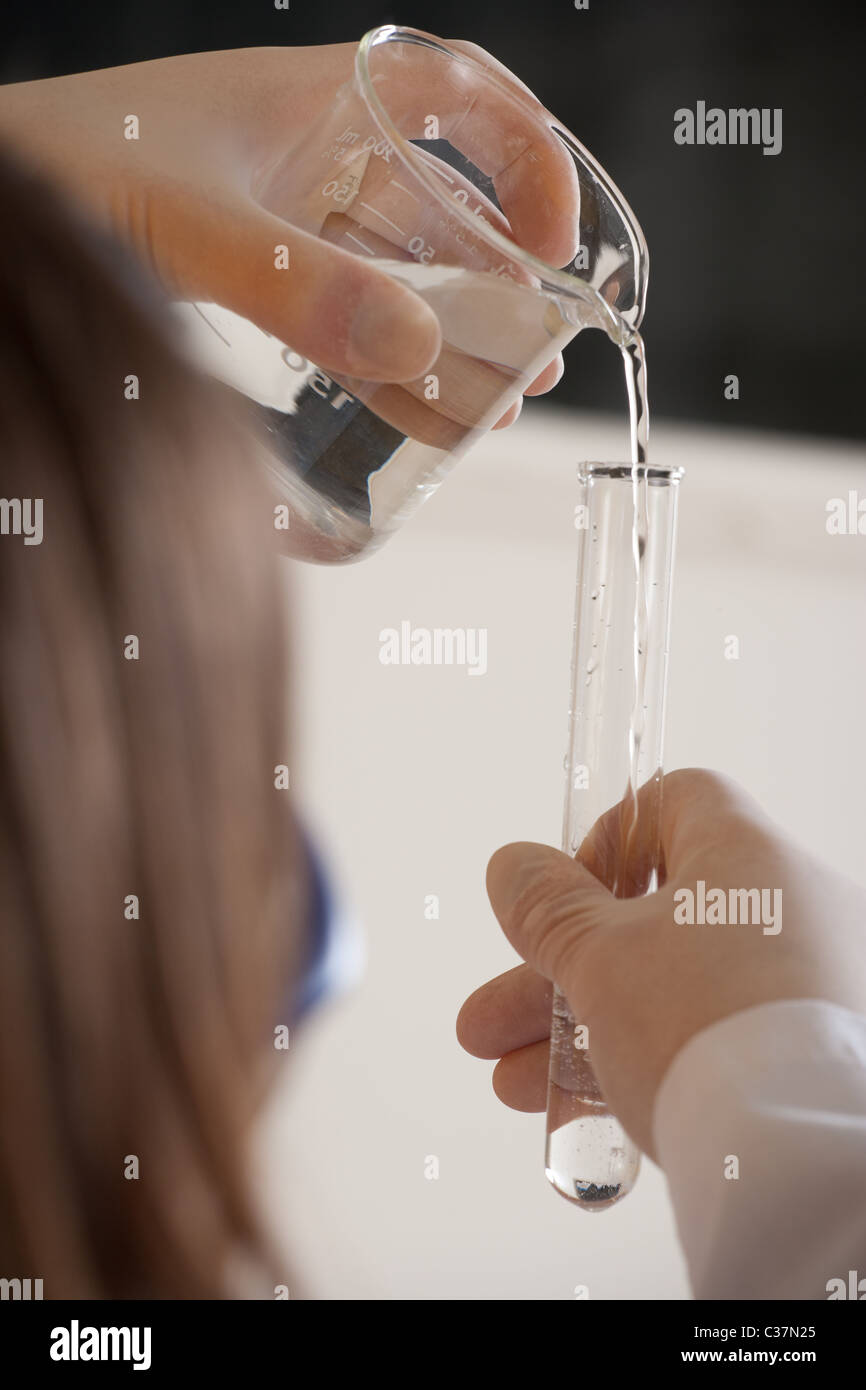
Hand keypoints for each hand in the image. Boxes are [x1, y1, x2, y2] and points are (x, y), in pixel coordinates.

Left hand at [0, 44, 575, 435]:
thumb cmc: (61, 172)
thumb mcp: (192, 226)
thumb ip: (300, 286)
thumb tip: (419, 348)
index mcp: (316, 101)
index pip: (461, 95)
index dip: (528, 156)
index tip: (557, 239)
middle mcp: (309, 156)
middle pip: (439, 209)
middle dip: (496, 283)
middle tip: (534, 360)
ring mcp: (282, 221)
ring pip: (394, 276)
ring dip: (447, 339)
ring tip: (488, 409)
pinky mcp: (252, 278)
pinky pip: (340, 318)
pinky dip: (380, 364)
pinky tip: (409, 413)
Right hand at [457, 769, 865, 1157]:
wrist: (803, 1156)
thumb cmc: (699, 1025)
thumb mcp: (598, 958)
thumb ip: (548, 908)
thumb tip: (514, 865)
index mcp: (747, 853)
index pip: (674, 802)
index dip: (604, 840)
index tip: (562, 900)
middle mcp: (792, 907)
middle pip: (654, 918)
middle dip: (555, 972)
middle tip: (492, 1021)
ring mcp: (809, 986)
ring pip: (677, 990)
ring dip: (584, 1030)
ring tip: (516, 1085)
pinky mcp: (813, 1054)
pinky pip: (719, 1041)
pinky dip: (652, 1065)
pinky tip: (583, 1118)